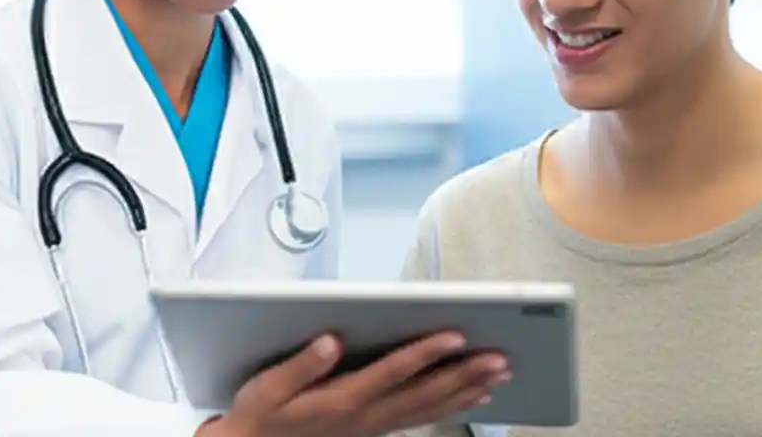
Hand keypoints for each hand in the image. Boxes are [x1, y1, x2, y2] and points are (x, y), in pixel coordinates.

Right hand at [196, 332, 509, 436]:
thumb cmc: (261, 415)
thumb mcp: (267, 388)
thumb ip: (301, 365)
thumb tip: (331, 341)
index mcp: (342, 399)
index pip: (393, 371)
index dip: (426, 352)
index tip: (455, 335)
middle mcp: (366, 415)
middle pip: (424, 391)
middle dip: (464, 373)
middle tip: (500, 358)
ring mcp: (374, 425)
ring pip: (430, 407)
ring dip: (467, 389)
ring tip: (501, 373)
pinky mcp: (376, 429)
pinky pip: (423, 417)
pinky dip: (452, 406)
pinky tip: (475, 396)